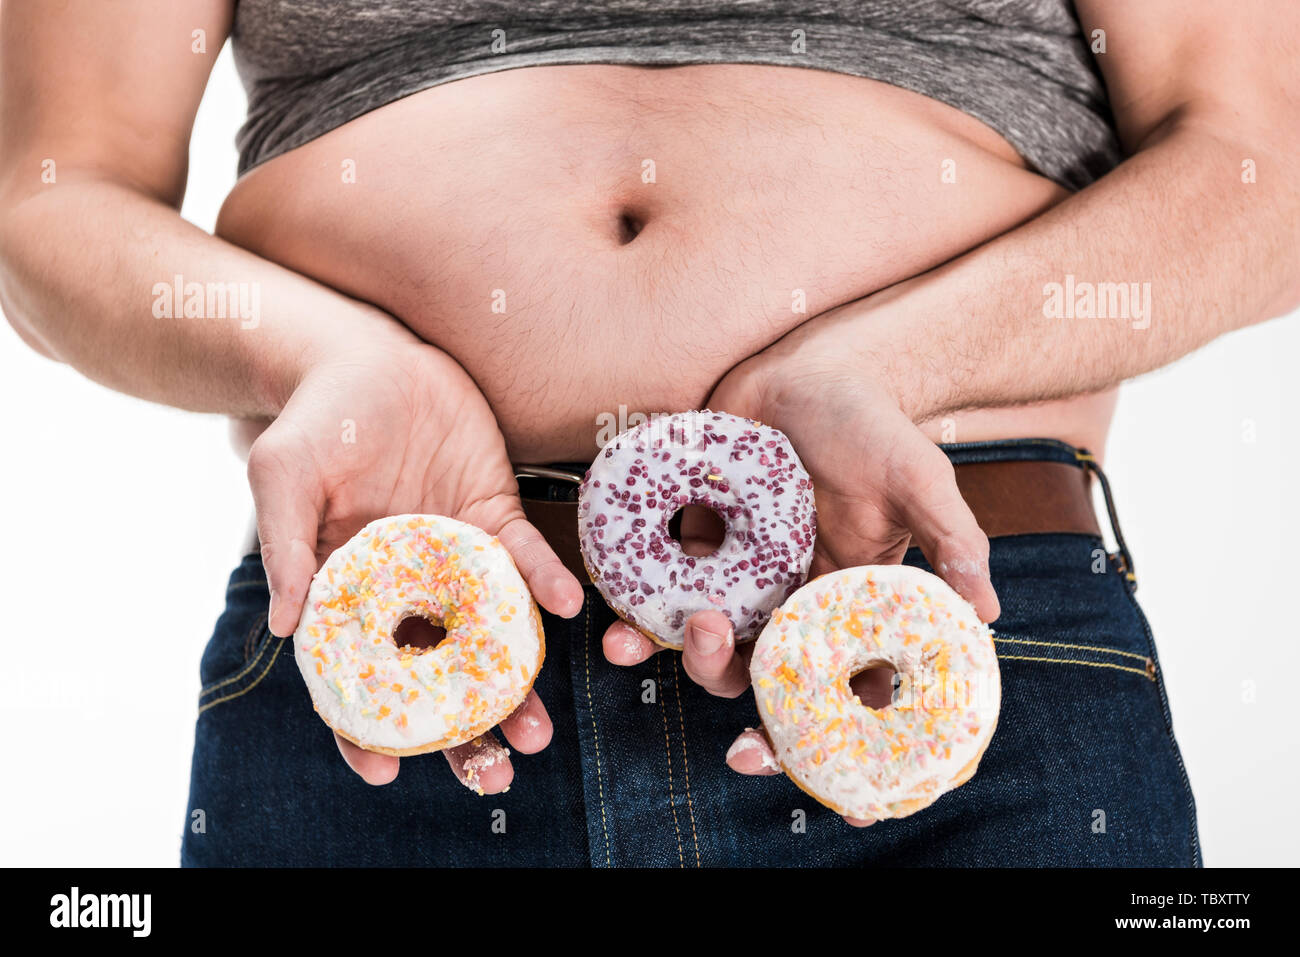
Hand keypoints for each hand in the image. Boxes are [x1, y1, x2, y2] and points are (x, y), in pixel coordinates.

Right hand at [247, 320, 582, 792]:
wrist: (372, 354)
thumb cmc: (314, 418)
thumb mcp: (284, 474)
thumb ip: (286, 545)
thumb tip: (286, 629)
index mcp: (346, 593)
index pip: (355, 676)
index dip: (363, 730)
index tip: (384, 772)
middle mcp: (405, 589)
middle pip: (433, 675)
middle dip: (462, 728)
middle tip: (494, 768)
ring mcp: (454, 559)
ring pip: (487, 636)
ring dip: (515, 683)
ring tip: (538, 725)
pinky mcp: (494, 519)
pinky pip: (523, 561)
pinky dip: (544, 584)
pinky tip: (566, 606)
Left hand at [604, 304, 998, 824]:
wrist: (811, 366)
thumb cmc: (872, 423)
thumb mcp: (919, 477)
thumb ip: (953, 541)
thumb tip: (987, 614)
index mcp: (839, 606)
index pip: (824, 690)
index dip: (794, 735)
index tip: (756, 755)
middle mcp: (784, 600)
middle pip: (748, 670)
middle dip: (717, 676)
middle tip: (706, 634)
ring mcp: (733, 572)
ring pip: (694, 636)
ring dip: (664, 650)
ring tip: (635, 637)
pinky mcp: (689, 537)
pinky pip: (654, 584)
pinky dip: (629, 603)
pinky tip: (610, 604)